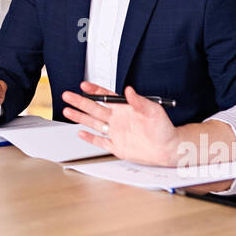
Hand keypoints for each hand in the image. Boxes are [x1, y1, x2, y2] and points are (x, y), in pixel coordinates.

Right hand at [61, 83, 180, 165]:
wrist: (168, 149)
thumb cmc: (164, 129)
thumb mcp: (153, 111)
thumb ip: (139, 101)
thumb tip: (129, 90)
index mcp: (125, 108)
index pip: (106, 97)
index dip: (94, 91)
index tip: (83, 85)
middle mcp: (118, 119)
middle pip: (94, 108)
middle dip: (80, 102)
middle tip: (67, 95)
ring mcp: (116, 133)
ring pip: (93, 123)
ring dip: (80, 117)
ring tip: (67, 111)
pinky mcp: (117, 146)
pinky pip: (100, 141)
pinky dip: (90, 138)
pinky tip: (81, 133)